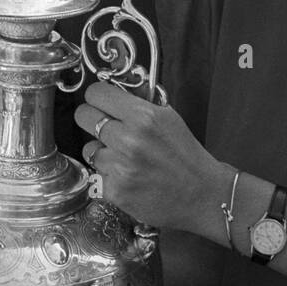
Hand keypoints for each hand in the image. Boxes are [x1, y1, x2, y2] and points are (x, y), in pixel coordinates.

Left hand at [76, 82, 230, 231]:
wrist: (203, 195)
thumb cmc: (187, 156)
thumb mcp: (169, 118)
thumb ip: (139, 103)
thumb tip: (113, 90)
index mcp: (143, 116)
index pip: (96, 93)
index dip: (97, 97)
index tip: (101, 102)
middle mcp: (129, 139)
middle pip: (83, 116)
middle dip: (92, 120)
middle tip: (107, 128)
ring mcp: (120, 167)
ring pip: (89, 149)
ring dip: (104, 153)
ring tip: (126, 159)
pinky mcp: (115, 191)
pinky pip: (97, 175)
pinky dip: (110, 176)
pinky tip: (130, 178)